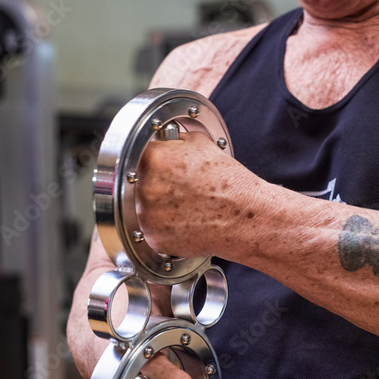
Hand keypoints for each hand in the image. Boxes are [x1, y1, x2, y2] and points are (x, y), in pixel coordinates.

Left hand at [136, 130, 254, 257]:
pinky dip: (162, 228)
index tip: (155, 167)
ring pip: (139, 208)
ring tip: (181, 206)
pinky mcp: (153, 238)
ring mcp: (147, 215)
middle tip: (175, 189)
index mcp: (154, 158)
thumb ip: (174, 140)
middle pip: (134, 183)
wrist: (244, 217)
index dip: (148, 161)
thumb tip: (163, 139)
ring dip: (154, 207)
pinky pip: (149, 231)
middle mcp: (146, 186)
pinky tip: (182, 222)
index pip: (135, 154)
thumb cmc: (230, 183)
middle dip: (151, 185)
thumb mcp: (202, 144)